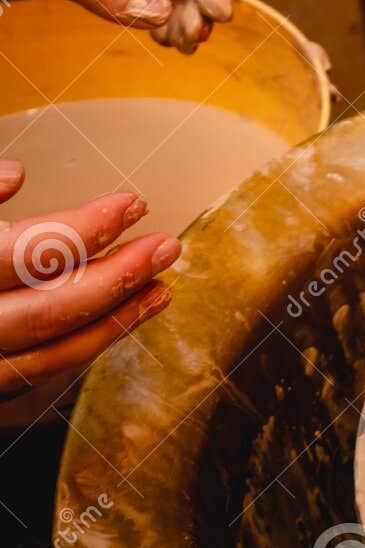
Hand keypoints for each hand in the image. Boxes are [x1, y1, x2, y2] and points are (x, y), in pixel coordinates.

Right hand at [0, 162, 178, 401]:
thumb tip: (15, 174)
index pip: (30, 251)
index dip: (87, 228)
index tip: (132, 204)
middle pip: (53, 308)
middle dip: (120, 275)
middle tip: (167, 245)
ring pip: (55, 351)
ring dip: (120, 317)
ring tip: (163, 286)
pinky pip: (42, 373)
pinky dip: (91, 343)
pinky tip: (127, 316)